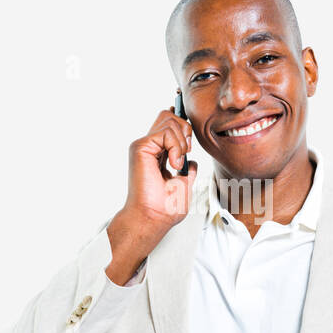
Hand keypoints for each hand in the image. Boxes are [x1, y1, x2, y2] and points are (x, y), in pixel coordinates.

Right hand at [105, 109, 197, 284]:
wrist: (154, 217)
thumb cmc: (165, 207)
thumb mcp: (183, 183)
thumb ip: (187, 169)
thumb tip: (192, 162)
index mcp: (157, 153)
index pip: (169, 125)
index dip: (182, 126)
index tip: (189, 144)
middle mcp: (149, 147)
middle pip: (169, 116)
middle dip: (185, 130)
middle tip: (186, 153)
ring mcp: (143, 145)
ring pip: (169, 120)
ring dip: (181, 142)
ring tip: (178, 162)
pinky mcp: (140, 147)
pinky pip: (166, 132)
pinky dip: (176, 146)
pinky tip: (173, 163)